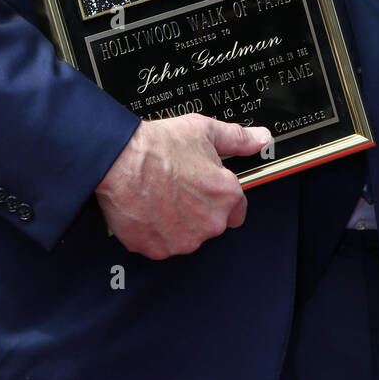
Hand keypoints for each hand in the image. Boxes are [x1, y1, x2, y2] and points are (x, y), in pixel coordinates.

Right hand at [94, 114, 270, 259]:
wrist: (118, 160)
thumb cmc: (158, 146)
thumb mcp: (204, 131)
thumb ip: (238, 139)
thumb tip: (260, 139)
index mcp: (226, 197)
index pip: (237, 211)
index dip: (220, 198)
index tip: (206, 189)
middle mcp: (209, 223)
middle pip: (210, 224)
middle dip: (197, 210)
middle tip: (178, 188)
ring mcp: (182, 240)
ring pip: (185, 236)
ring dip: (176, 223)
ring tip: (160, 196)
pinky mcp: (156, 249)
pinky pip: (160, 244)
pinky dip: (154, 231)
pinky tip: (147, 209)